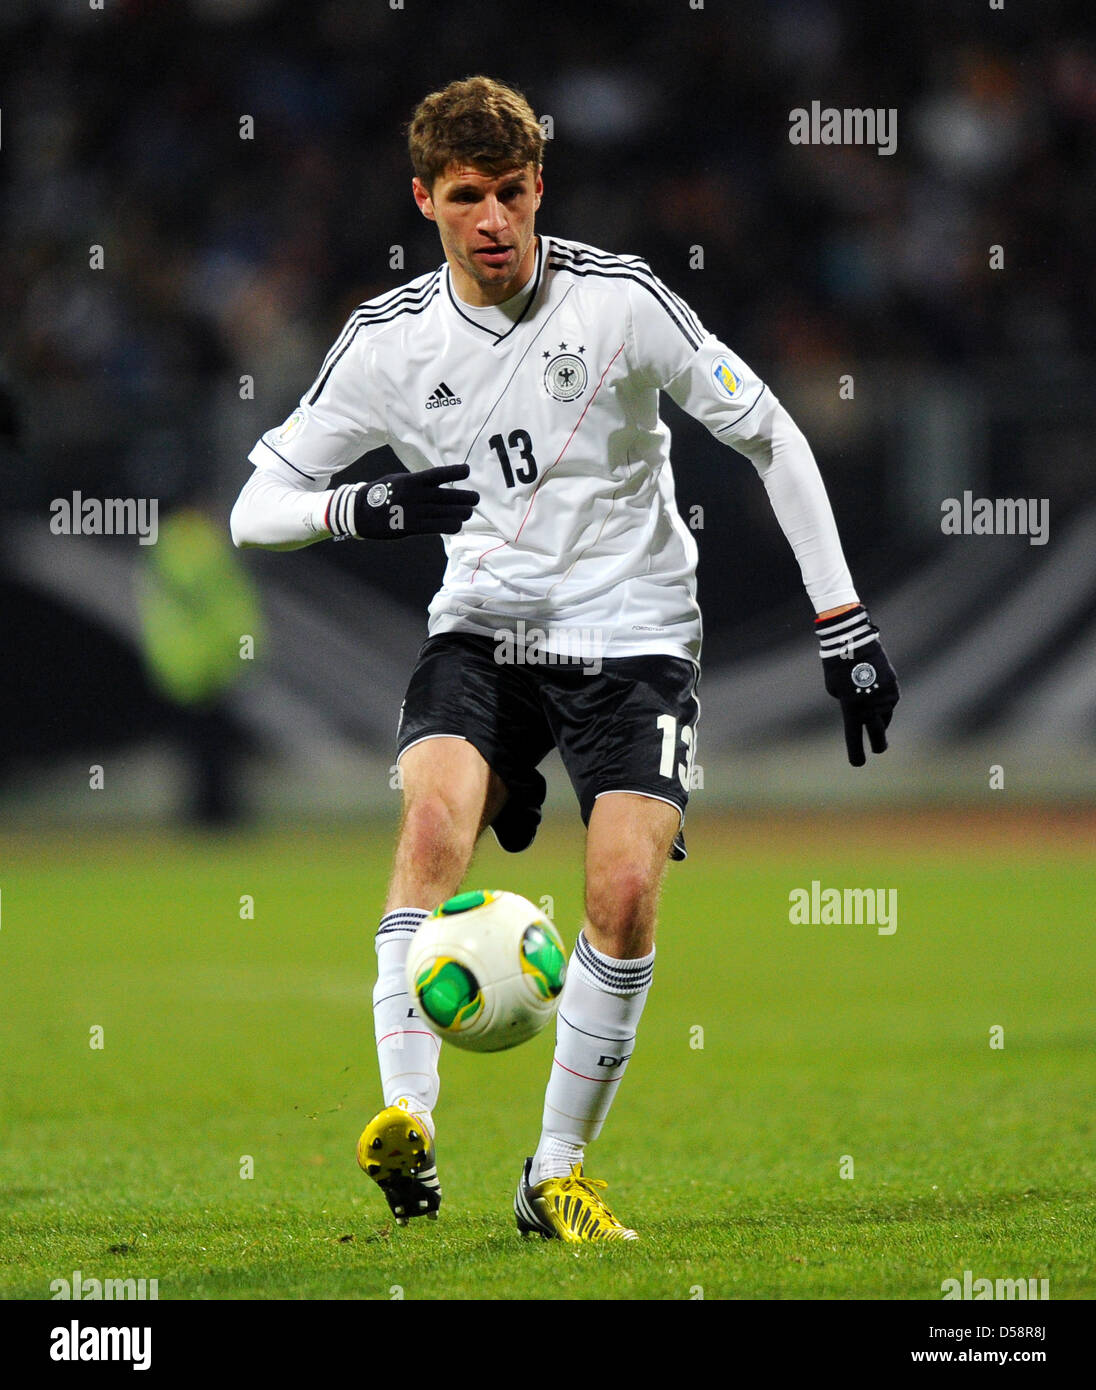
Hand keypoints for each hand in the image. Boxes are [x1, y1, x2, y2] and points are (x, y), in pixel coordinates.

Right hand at [327, 464, 478, 539]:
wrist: (359, 512)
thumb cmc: (380, 495)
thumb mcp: (397, 481)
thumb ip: (417, 483)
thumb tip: (435, 483)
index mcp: (411, 480)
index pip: (437, 474)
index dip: (454, 472)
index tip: (467, 470)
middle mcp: (415, 494)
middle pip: (446, 495)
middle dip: (464, 497)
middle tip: (475, 498)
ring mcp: (414, 511)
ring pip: (445, 512)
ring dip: (461, 512)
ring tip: (468, 512)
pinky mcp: (411, 526)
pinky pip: (436, 526)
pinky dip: (450, 526)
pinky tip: (458, 526)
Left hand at [815, 604, 898, 766]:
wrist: (854, 642)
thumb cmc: (837, 666)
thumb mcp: (835, 690)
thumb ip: (848, 704)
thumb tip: (864, 710)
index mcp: (852, 710)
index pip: (854, 738)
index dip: (856, 752)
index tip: (858, 764)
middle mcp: (871, 707)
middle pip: (877, 734)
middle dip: (878, 744)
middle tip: (878, 750)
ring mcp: (885, 698)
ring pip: (885, 716)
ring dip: (880, 717)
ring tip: (870, 708)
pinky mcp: (893, 687)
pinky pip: (890, 701)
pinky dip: (884, 701)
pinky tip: (877, 693)